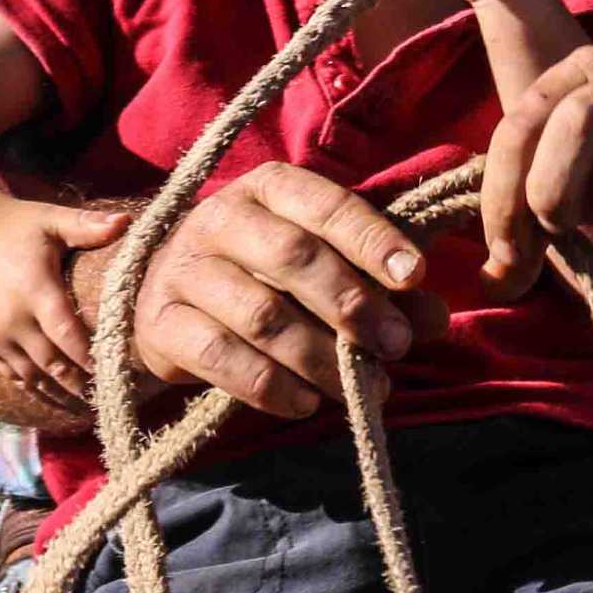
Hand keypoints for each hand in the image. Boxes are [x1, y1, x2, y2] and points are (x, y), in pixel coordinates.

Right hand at [0, 197, 132, 411]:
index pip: (67, 334)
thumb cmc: (12, 224)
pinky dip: (36, 390)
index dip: (91, 357)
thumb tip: (127, 220)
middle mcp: (12, 318)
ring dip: (61, 393)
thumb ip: (87, 226)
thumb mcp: (49, 220)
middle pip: (54, 363)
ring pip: (33, 377)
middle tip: (112, 395)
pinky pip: (12, 376)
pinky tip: (57, 399)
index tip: (117, 372)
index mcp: (33, 288)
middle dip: (83, 382)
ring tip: (90, 405)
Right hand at [129, 163, 447, 418]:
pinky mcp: (161, 324)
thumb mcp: (320, 264)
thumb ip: (380, 286)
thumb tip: (435, 317)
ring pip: (261, 315)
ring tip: (363, 388)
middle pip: (292, 256)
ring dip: (320, 357)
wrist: (158, 294)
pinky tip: (307, 403)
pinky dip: (271, 386)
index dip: (371, 238)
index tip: (414, 276)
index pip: (324, 204)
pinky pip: (221, 357)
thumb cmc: (259, 272)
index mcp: (267, 189)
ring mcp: (185, 270)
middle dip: (352, 304)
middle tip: (396, 346)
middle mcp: (220, 218)